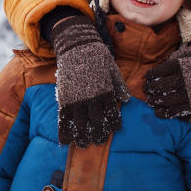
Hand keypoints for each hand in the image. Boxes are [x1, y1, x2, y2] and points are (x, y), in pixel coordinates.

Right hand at [49, 14, 128, 146]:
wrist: (76, 46)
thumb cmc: (97, 56)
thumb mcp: (112, 69)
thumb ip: (119, 85)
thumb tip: (127, 100)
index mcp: (106, 91)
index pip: (111, 114)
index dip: (112, 125)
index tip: (112, 131)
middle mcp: (92, 98)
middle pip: (96, 123)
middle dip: (98, 135)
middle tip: (97, 142)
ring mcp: (77, 99)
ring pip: (80, 124)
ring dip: (82, 137)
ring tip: (82, 144)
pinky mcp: (64, 98)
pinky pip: (63, 119)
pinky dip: (64, 131)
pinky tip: (65, 141)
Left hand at [145, 44, 190, 118]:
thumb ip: (177, 56)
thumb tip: (164, 63)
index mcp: (182, 65)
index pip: (159, 72)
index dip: (150, 75)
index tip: (147, 78)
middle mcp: (185, 80)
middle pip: (160, 86)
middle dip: (150, 89)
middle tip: (147, 90)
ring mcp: (190, 94)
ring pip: (166, 100)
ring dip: (155, 101)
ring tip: (151, 100)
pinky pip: (176, 112)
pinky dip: (165, 113)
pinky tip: (158, 112)